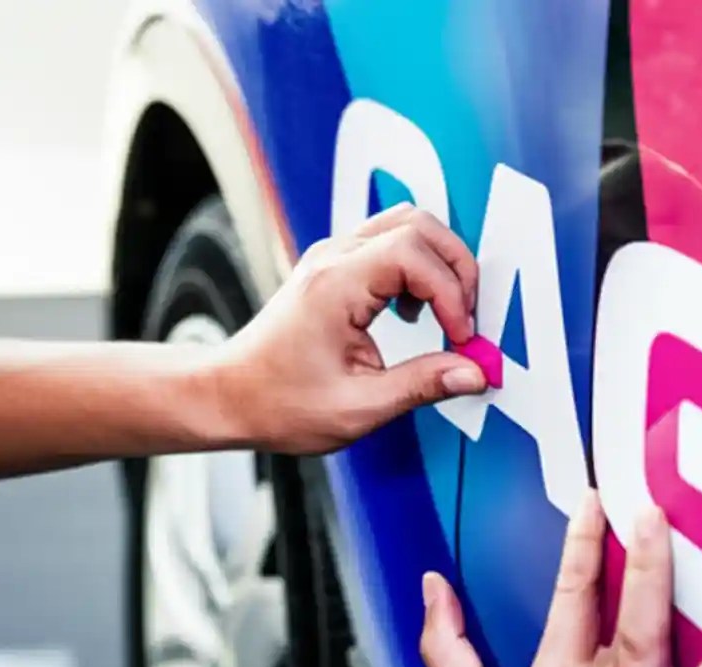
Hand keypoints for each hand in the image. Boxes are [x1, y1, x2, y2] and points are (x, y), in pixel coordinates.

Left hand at [213, 203, 487, 453]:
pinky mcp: (334, 266)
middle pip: (419, 226)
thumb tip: (473, 372)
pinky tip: (415, 311)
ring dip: (439, 263)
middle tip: (464, 320)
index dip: (452, 295)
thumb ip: (423, 385)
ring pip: (407, 224)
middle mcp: (333, 259)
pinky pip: (390, 241)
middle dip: (456, 270)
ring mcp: (331, 256)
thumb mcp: (359, 408)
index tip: (462, 338)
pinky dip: (418, 267)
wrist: (227, 397)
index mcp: (336, 286)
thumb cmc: (277, 403)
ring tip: (446, 313)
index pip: (415, 256)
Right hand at [420, 491, 701, 666]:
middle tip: (649, 513)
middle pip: (626, 628)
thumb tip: (433, 587)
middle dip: (640, 567)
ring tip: (675, 557)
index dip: (582, 543)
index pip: (572, 597)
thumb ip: (448, 645)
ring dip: (664, 611)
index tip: (597, 498)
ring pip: (653, 665)